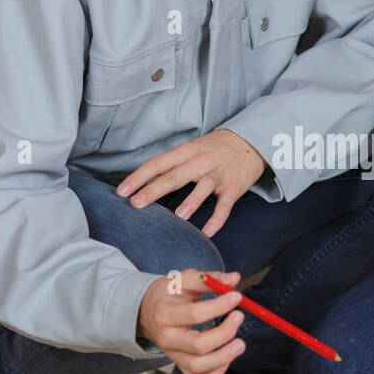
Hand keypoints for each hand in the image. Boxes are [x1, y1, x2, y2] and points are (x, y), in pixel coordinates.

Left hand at [117, 129, 265, 236]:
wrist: (251, 141)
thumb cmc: (214, 148)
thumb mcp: (192, 148)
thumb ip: (172, 164)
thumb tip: (145, 181)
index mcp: (185, 152)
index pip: (157, 164)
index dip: (138, 177)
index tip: (121, 191)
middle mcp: (200, 161)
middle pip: (174, 176)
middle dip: (154, 190)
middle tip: (136, 203)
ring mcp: (218, 174)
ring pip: (202, 188)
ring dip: (191, 202)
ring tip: (178, 216)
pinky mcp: (233, 187)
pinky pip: (225, 206)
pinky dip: (217, 219)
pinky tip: (207, 232)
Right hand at [137, 268, 245, 373]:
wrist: (147, 312)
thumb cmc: (169, 294)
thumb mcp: (183, 280)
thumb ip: (209, 279)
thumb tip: (234, 279)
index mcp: (165, 313)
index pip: (194, 314)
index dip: (219, 306)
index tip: (236, 296)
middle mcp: (167, 338)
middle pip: (198, 345)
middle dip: (224, 334)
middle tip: (239, 317)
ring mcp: (173, 355)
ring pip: (198, 367)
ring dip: (224, 357)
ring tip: (240, 344)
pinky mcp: (180, 365)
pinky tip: (226, 360)